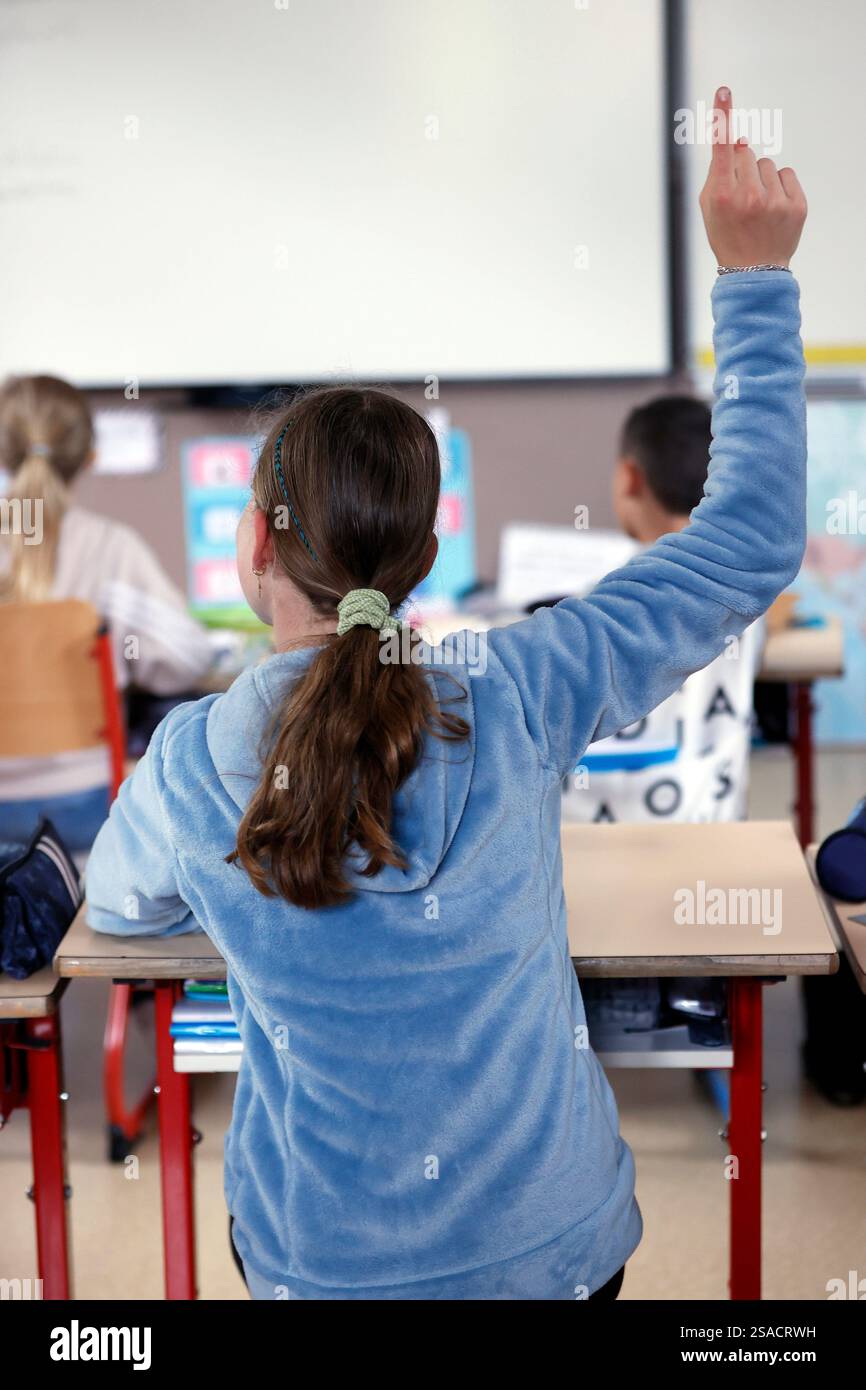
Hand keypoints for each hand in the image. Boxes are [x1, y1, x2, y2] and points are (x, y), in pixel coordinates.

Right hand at [699, 87, 806, 268]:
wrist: (753, 272)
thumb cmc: (727, 236)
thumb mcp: (709, 208)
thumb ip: (718, 174)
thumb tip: (738, 142)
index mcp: (722, 196)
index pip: (722, 147)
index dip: (722, 116)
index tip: (724, 92)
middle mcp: (748, 196)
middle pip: (745, 152)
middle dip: (742, 167)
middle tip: (741, 196)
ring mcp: (774, 201)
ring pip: (766, 164)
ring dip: (761, 179)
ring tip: (758, 206)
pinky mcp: (796, 205)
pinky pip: (786, 175)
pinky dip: (779, 187)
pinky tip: (773, 207)